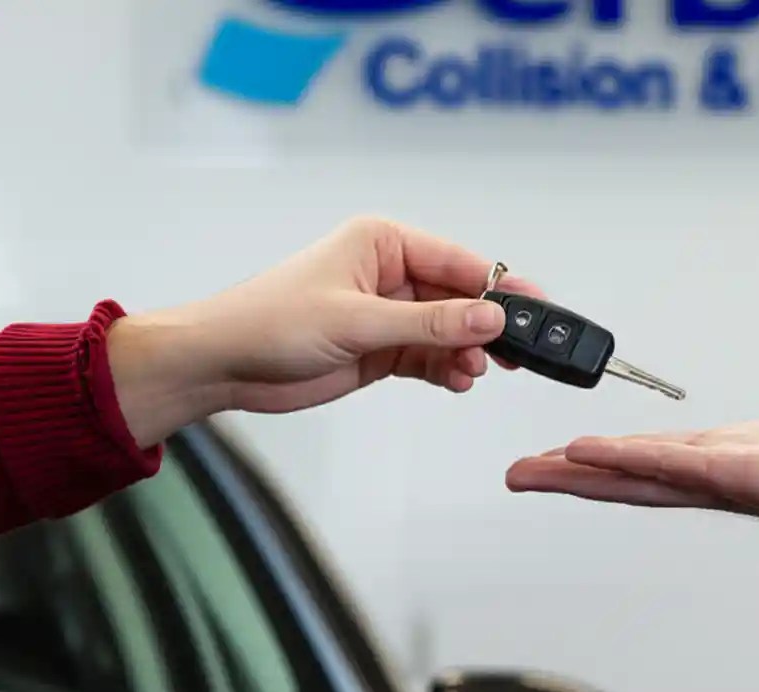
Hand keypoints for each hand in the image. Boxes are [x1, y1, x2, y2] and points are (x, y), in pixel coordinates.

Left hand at [108, 216, 540, 447]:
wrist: (223, 365)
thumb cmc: (271, 322)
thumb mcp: (358, 321)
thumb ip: (430, 323)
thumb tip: (490, 318)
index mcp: (383, 243)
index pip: (458, 261)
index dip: (499, 287)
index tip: (535, 309)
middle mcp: (390, 273)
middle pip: (460, 298)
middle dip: (487, 326)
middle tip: (520, 351)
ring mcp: (388, 313)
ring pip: (449, 331)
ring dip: (466, 352)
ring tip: (473, 372)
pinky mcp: (381, 348)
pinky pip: (430, 356)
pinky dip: (447, 369)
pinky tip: (457, 380)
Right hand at [506, 308, 758, 571]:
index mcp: (735, 452)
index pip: (656, 453)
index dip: (608, 454)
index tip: (565, 450)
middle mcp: (722, 473)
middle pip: (632, 476)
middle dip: (573, 477)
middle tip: (519, 474)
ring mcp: (732, 480)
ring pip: (642, 477)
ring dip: (584, 475)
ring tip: (530, 473)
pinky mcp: (751, 477)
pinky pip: (680, 465)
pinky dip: (632, 461)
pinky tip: (590, 454)